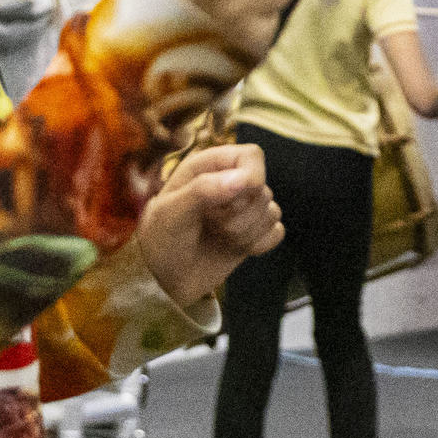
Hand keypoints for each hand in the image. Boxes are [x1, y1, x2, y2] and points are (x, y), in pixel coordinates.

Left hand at [130, 140, 281, 305]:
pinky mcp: (255, 232)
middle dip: (240, 215)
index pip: (251, 157)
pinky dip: (259, 244)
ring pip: (272, 212)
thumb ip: (202, 190)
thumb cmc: (161, 240)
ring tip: (218, 238)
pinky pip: (276, 232)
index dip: (250, 177)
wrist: (164, 280)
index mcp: (209, 166)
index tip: (234, 198)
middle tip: (211, 225)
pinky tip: (235, 248)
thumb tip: (242, 180)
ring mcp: (244, 209)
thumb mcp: (169, 213)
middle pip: (263, 190)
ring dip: (246, 232)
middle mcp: (230, 183)